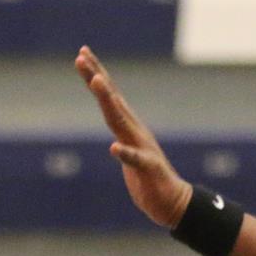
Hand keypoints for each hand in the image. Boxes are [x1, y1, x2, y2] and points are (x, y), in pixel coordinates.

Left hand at [76, 45, 189, 228]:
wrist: (173, 202)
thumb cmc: (148, 178)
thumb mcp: (128, 150)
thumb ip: (121, 133)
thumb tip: (111, 115)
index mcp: (129, 128)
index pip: (109, 97)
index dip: (96, 75)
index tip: (82, 53)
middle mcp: (136, 132)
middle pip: (113, 101)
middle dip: (97, 78)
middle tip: (82, 56)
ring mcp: (144, 148)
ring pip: (122, 122)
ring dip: (109, 102)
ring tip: (96, 83)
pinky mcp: (150, 169)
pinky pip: (136, 159)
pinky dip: (125, 153)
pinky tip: (114, 147)